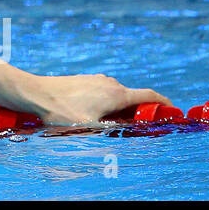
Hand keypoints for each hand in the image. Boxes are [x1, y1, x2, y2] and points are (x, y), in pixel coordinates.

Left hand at [32, 73, 173, 124]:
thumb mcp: (90, 127)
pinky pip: (103, 92)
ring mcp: (97, 80)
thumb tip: (128, 129)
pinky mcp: (85, 80)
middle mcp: (110, 83)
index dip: (164, 102)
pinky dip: (106, 103)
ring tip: (106, 125)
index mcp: (116, 94)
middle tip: (132, 129)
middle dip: (137, 113)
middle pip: (132, 98)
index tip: (172, 109)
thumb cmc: (61, 112)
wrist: (36, 93)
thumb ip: (113, 128)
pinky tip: (91, 114)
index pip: (149, 95)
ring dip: (118, 109)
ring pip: (116, 96)